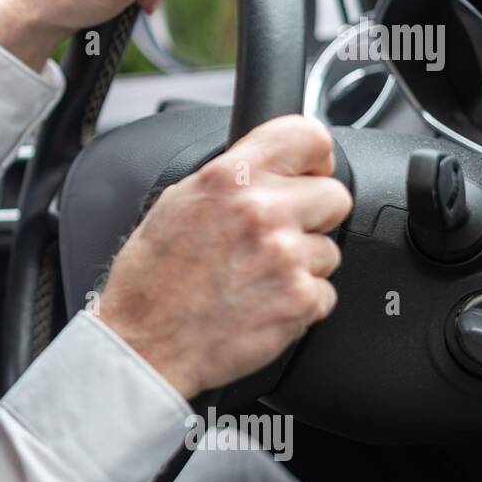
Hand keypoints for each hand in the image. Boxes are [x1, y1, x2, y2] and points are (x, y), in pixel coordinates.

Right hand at [97, 115, 351, 401]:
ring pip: (330, 249)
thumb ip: (228, 179)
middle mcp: (261, 210)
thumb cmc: (151, 281)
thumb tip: (264, 168)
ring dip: (302, 264)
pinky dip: (300, 301)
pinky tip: (262, 303)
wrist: (146, 344)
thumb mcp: (177, 204)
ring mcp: (286, 256)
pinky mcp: (300, 299)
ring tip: (257, 278)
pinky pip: (325, 291)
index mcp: (229, 178)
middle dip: (312, 216)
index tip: (310, 173)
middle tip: (277, 237)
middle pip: (334, 196)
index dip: (314, 158)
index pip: (308, 137)